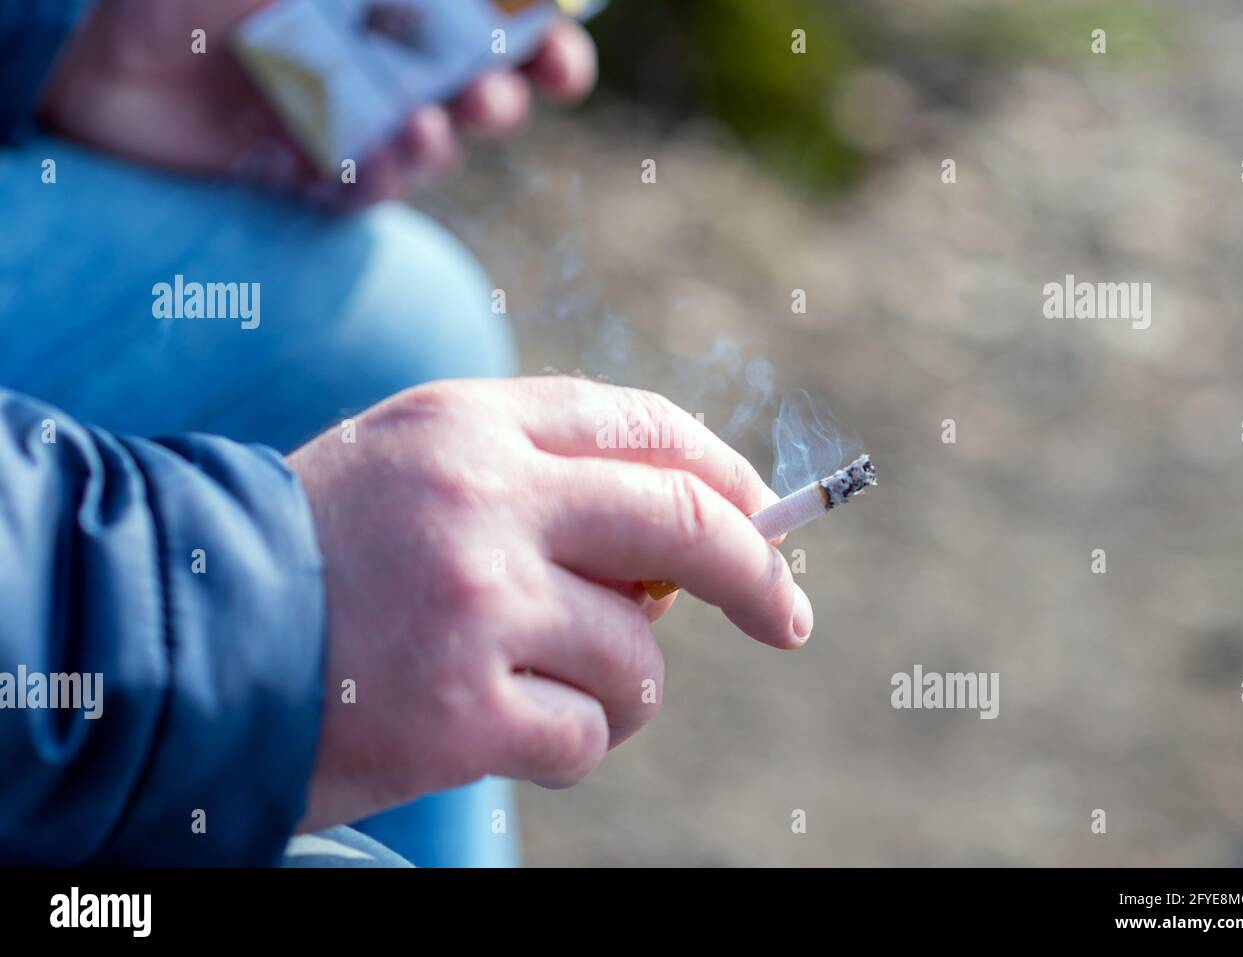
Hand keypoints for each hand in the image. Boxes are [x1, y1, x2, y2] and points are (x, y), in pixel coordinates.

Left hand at [39, 0, 595, 203]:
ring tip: (438, 120)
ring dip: (449, 138)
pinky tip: (386, 152)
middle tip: (511, 91)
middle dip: (510, 93)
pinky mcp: (299, 173)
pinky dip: (386, 178)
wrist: (84, 40)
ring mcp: (339, 119)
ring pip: (428, 145)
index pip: (485, 23)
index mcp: (383, 6)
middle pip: (475, 86)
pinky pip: (362, 191)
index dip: (538, 39)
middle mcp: (371, 59)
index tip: (564, 47)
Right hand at [290, 377, 812, 830]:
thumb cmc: (313, 550)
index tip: (759, 512)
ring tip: (546, 690)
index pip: (640, 427)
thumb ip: (538, 479)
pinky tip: (500, 733)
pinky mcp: (464, 710)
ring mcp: (478, 604)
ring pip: (639, 655)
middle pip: (680, 521)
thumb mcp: (414, 468)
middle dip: (756, 571)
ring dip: (620, 687)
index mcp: (471, 425)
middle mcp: (485, 500)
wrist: (180, 632)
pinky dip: (568, 744)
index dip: (720, 469)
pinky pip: (588, 735)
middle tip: (788, 615)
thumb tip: (674, 556)